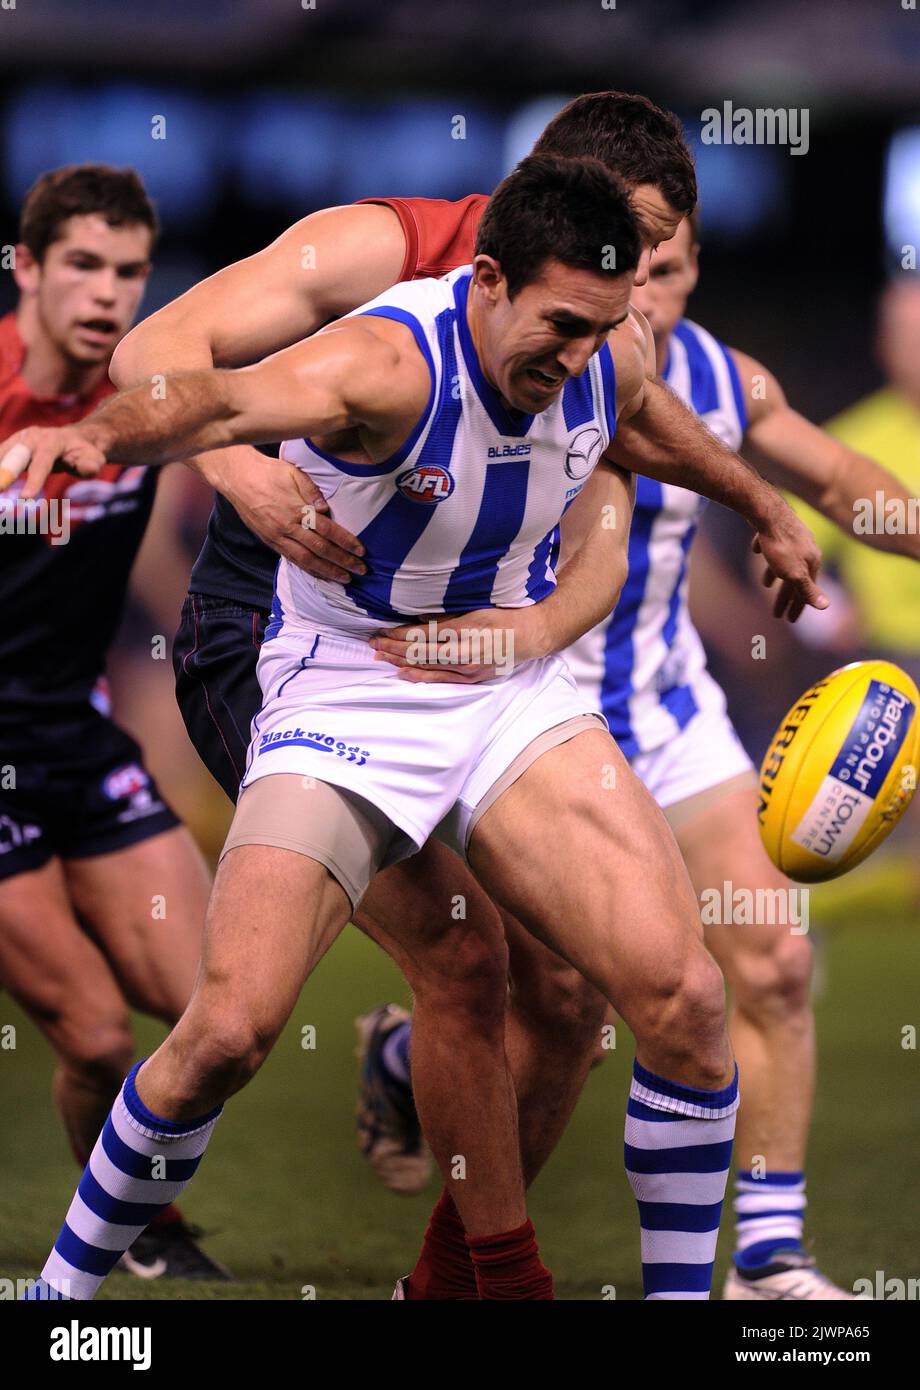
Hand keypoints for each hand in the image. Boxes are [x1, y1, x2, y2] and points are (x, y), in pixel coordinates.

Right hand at [0, 427, 106, 498]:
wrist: (74, 439)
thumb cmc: (85, 453)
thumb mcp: (95, 459)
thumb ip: (91, 465)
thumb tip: (87, 468)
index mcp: (52, 440)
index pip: (42, 462)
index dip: (34, 480)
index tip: (25, 498)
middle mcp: (31, 437)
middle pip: (15, 457)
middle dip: (5, 472)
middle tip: (1, 489)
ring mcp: (18, 440)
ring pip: (2, 456)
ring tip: (0, 494)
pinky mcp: (10, 446)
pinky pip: (0, 458)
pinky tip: (0, 487)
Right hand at [205, 449, 365, 581]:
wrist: (237, 477)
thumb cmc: (268, 472)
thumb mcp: (294, 474)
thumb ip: (312, 492)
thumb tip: (326, 509)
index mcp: (296, 510)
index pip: (328, 531)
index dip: (346, 543)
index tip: (361, 552)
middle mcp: (287, 528)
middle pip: (320, 550)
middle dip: (342, 562)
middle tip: (360, 570)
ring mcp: (277, 537)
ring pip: (306, 560)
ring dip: (327, 571)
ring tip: (343, 578)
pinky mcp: (269, 541)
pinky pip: (291, 559)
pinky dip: (308, 569)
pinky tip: (319, 574)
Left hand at [369, 606, 547, 682]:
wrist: (532, 635)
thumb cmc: (505, 614)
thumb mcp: (476, 607)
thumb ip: (448, 614)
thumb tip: (418, 616)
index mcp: (465, 628)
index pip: (424, 633)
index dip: (400, 633)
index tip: (382, 631)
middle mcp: (465, 650)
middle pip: (421, 651)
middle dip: (394, 648)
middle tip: (373, 644)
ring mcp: (469, 667)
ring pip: (428, 666)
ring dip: (402, 662)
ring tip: (381, 658)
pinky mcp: (473, 678)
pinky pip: (442, 679)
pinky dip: (421, 676)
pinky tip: (403, 673)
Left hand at [752, 502, 828, 621]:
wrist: (767, 512)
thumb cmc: (781, 545)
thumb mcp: (794, 573)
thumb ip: (807, 589)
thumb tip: (826, 606)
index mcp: (811, 561)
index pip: (806, 590)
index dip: (798, 607)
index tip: (789, 621)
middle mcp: (805, 548)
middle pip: (794, 578)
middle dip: (784, 596)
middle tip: (775, 614)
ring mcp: (792, 536)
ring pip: (783, 560)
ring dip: (775, 573)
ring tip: (764, 584)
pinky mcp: (775, 526)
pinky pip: (770, 542)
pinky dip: (765, 551)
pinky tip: (756, 550)